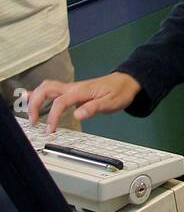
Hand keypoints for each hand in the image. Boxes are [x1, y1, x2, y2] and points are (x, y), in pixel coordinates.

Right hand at [27, 71, 141, 133]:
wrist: (126, 81)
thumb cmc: (119, 92)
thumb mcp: (111, 102)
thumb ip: (94, 108)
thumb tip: (77, 115)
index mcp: (81, 91)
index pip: (60, 102)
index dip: (52, 116)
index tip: (50, 129)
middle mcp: (72, 87)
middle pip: (46, 89)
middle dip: (35, 103)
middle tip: (33, 121)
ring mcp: (71, 88)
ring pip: (47, 88)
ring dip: (35, 98)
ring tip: (29, 113)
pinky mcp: (71, 91)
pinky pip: (52, 90)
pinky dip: (39, 94)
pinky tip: (30, 98)